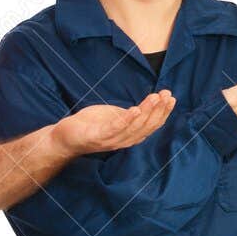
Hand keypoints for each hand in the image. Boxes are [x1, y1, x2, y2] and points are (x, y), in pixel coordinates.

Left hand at [50, 90, 175, 156]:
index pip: (152, 125)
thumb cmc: (92, 125)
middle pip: (146, 126)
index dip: (163, 112)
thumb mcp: (116, 117)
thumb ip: (132, 114)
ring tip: (154, 98)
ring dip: (147, 112)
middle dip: (158, 110)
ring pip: (134, 127)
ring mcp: (111, 140)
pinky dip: (127, 120)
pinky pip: (115, 129)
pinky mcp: (97, 137)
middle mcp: (124, 140)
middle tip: (166, 95)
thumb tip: (151, 103)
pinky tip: (135, 109)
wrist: (65, 137)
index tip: (170, 97)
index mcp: (130, 135)